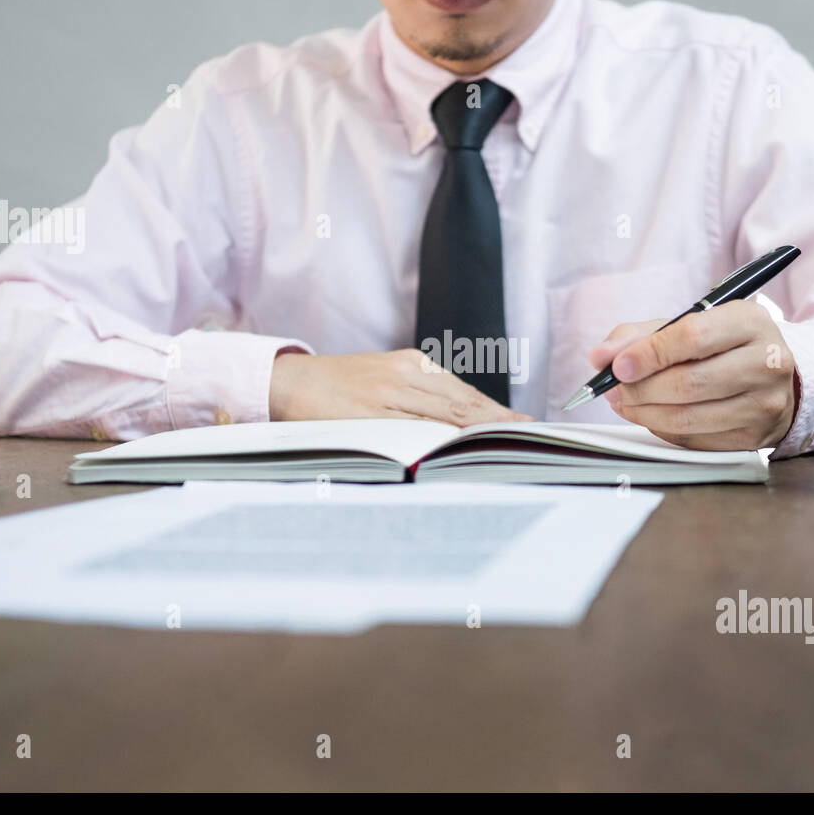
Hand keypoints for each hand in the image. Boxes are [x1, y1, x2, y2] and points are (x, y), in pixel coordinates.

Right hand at [269, 349, 534, 424]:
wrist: (285, 381)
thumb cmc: (336, 387)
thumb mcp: (380, 379)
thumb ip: (415, 397)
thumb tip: (459, 422)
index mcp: (410, 364)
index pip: (463, 391)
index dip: (496, 410)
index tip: (523, 424)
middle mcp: (403, 374)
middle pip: (461, 402)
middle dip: (497, 421)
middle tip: (528, 436)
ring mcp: (386, 393)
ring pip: (443, 414)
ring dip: (477, 432)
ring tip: (505, 445)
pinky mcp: (367, 413)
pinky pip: (411, 428)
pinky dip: (439, 439)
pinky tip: (459, 450)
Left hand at [587, 300, 798, 450]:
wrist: (771, 376)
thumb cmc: (722, 345)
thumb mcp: (687, 325)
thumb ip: (639, 335)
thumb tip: (600, 357)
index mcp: (750, 321)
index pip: (692, 337)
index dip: (648, 354)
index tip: (617, 366)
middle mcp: (766, 361)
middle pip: (688, 383)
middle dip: (640, 389)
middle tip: (614, 389)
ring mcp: (764, 403)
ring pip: (687, 417)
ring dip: (644, 413)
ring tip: (625, 402)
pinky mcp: (755, 436)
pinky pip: (693, 439)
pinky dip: (662, 429)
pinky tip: (651, 415)